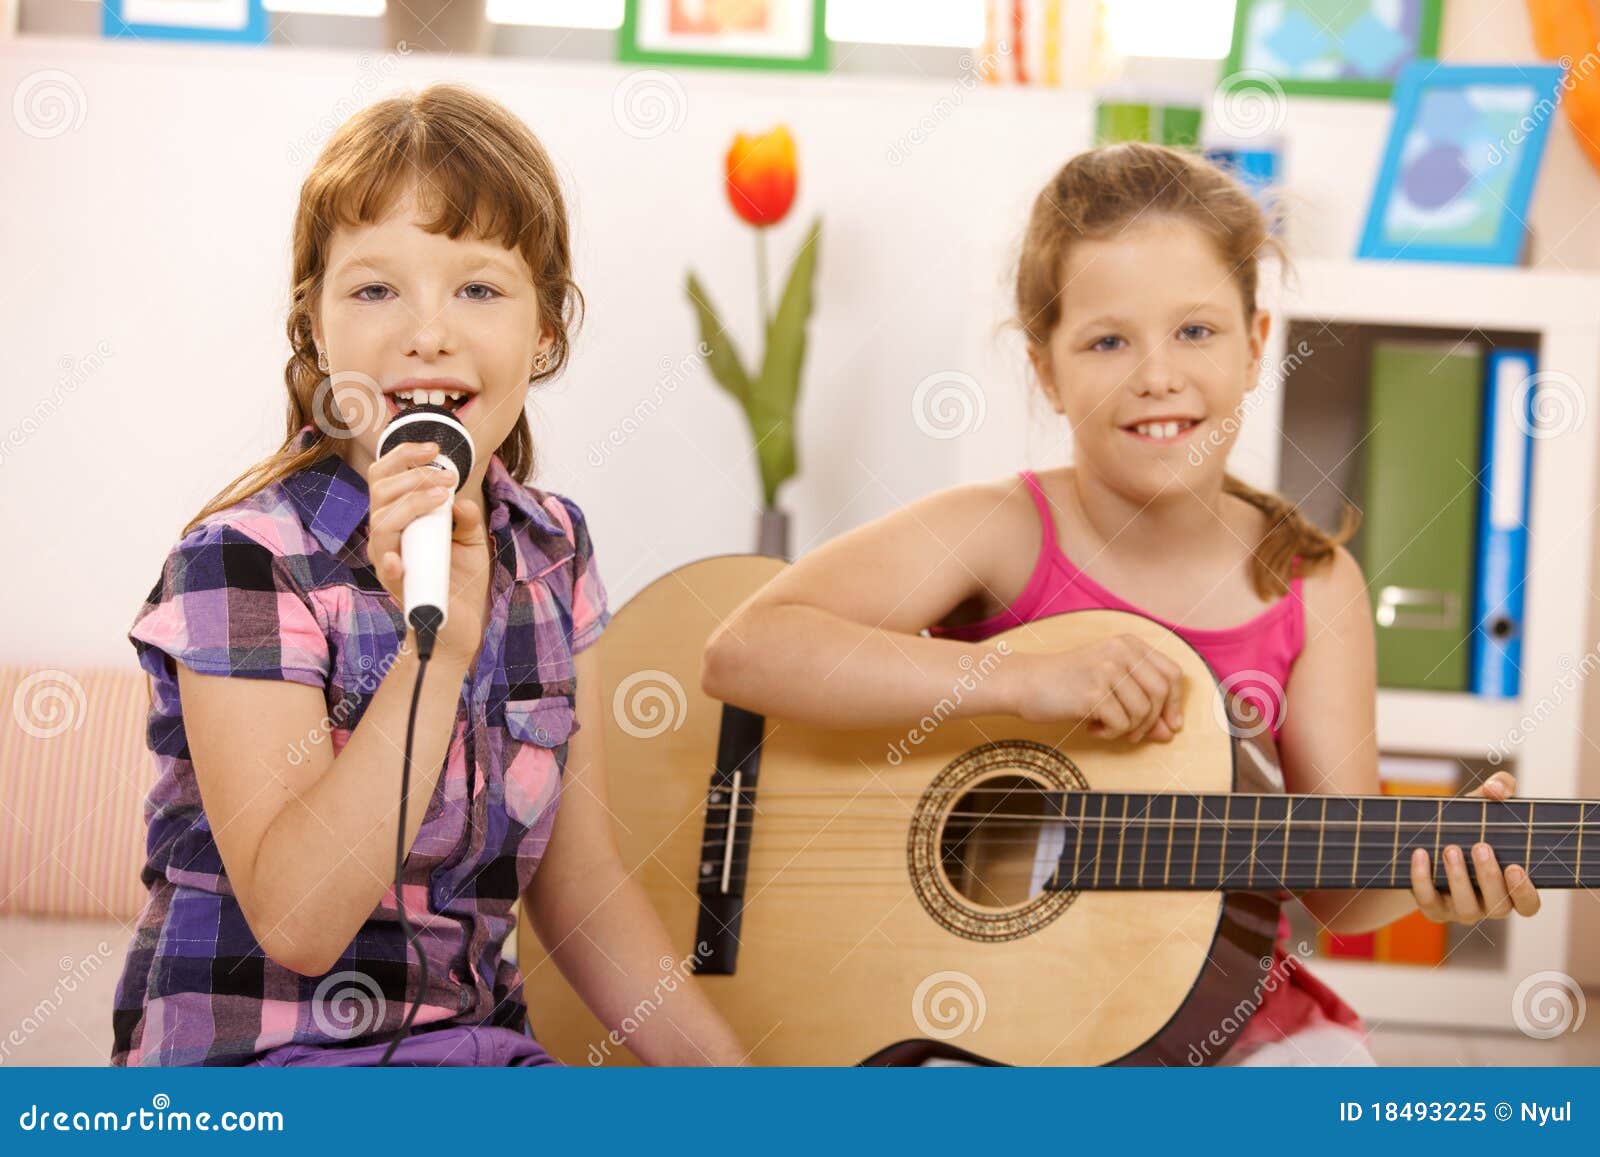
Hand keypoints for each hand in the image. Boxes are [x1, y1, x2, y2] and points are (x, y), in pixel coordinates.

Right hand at [365, 440, 491, 666]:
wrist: (459, 624)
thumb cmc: (458, 579)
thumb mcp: (471, 541)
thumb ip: (466, 518)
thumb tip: (460, 502)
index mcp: (400, 518)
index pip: (385, 476)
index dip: (403, 456)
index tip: (434, 448)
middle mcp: (388, 535)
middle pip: (380, 491)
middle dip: (414, 475)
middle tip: (448, 477)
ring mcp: (388, 559)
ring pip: (382, 522)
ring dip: (411, 503)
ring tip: (443, 498)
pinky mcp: (397, 585)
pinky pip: (385, 568)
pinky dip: (391, 559)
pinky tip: (401, 557)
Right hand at [1010, 634, 1184, 742]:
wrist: (1025, 682)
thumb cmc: (1068, 685)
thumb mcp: (1109, 685)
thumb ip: (1141, 703)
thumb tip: (1169, 733)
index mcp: (1128, 644)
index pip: (1172, 673)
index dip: (1176, 703)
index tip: (1170, 724)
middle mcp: (1121, 652)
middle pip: (1161, 693)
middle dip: (1152, 721)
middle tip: (1134, 734)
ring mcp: (1107, 670)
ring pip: (1142, 712)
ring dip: (1128, 729)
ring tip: (1106, 726)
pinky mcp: (1093, 692)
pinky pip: (1121, 724)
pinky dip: (1110, 733)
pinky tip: (1092, 727)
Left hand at [1409, 771, 1541, 923]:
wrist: (1424, 841)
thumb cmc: (1466, 825)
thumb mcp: (1483, 805)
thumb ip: (1500, 788)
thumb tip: (1497, 789)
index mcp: (1510, 886)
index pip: (1529, 905)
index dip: (1525, 892)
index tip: (1516, 867)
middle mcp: (1489, 904)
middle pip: (1499, 907)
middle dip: (1489, 877)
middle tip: (1480, 846)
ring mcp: (1461, 910)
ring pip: (1466, 909)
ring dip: (1458, 878)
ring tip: (1450, 848)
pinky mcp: (1433, 909)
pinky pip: (1428, 902)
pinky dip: (1422, 878)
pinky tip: (1420, 853)